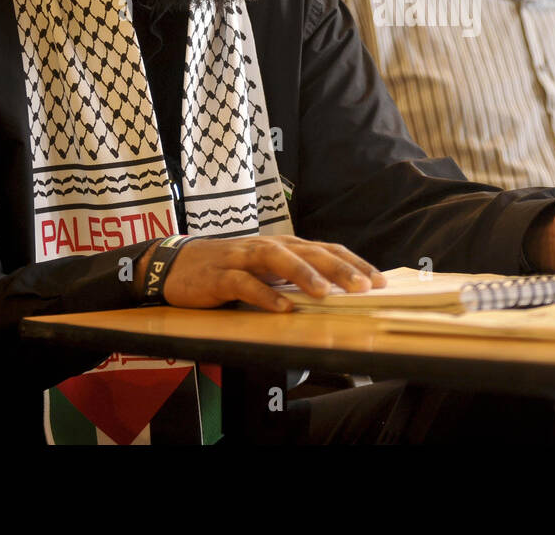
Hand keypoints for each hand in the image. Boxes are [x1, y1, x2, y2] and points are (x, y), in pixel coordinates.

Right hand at [141, 235, 385, 310]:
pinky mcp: (220, 276)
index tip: (379, 280)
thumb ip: (295, 277)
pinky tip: (281, 308)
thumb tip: (335, 292)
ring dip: (304, 275)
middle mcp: (268, 247)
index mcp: (283, 246)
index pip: (326, 249)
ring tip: (326, 292)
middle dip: (339, 268)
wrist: (175, 265)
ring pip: (278, 259)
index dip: (354, 262)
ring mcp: (243, 259)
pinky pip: (245, 284)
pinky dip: (264, 295)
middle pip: (309, 251)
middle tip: (365, 286)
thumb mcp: (267, 271)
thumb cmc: (227, 270)